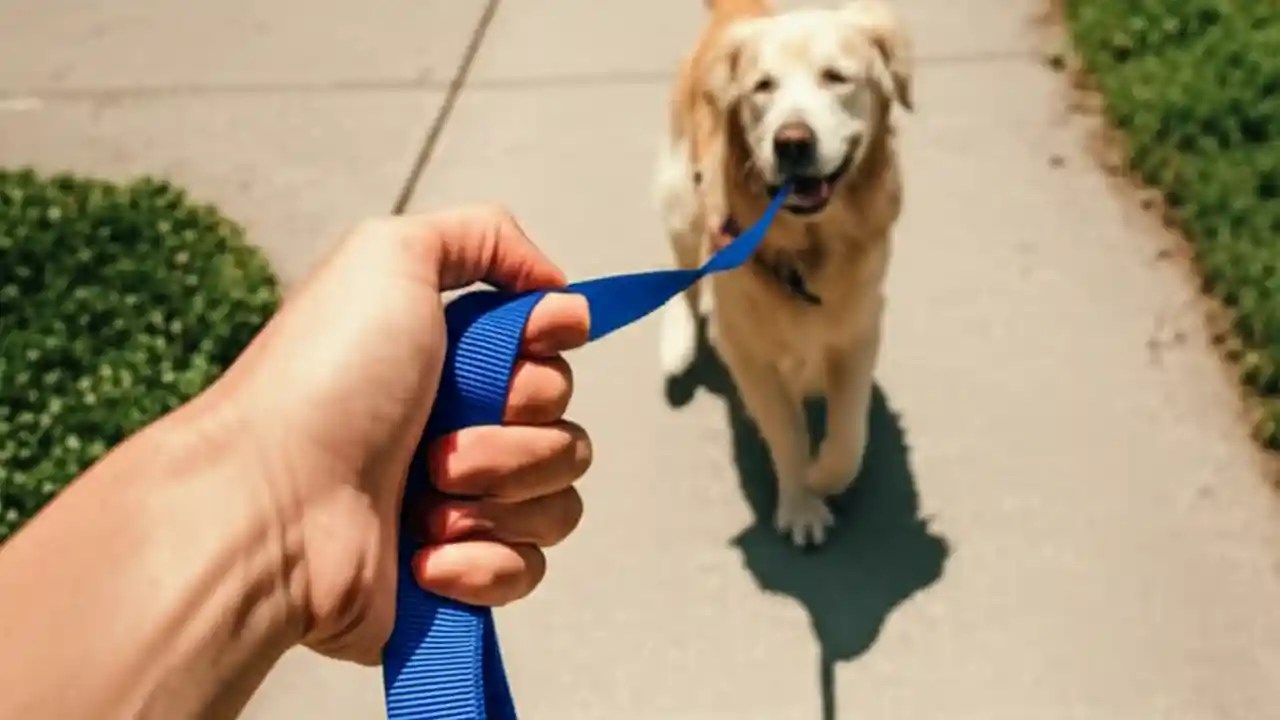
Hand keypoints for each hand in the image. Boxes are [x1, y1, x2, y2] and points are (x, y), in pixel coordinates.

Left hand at [211, 206, 591, 663]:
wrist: (268, 505)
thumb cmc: (320, 382)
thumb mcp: (391, 256)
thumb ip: (484, 235)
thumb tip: (552, 281)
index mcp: (447, 360)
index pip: (551, 353)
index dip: (549, 345)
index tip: (529, 340)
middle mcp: (456, 429)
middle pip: (563, 426)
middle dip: (513, 428)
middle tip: (438, 436)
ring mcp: (458, 506)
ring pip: (557, 501)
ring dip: (499, 493)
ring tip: (426, 496)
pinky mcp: (454, 576)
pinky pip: (526, 569)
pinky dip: (482, 562)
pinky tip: (423, 553)